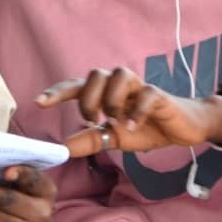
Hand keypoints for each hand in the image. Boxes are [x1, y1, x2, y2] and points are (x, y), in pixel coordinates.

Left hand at [36, 67, 221, 156]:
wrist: (183, 127)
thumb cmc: (145, 127)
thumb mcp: (114, 139)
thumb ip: (91, 140)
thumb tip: (63, 147)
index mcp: (105, 93)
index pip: (76, 86)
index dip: (57, 92)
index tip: (39, 103)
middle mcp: (120, 85)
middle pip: (95, 75)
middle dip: (88, 98)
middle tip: (92, 120)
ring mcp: (140, 87)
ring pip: (118, 75)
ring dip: (111, 99)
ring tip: (115, 120)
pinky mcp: (159, 95)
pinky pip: (146, 94)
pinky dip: (136, 110)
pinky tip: (133, 126)